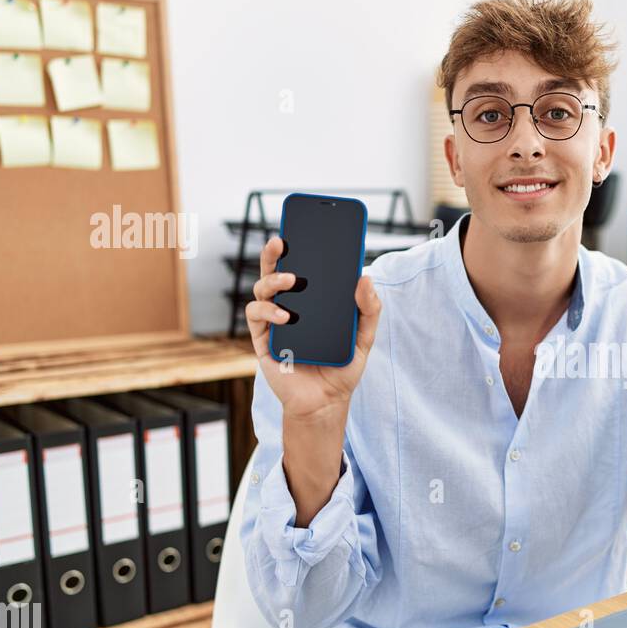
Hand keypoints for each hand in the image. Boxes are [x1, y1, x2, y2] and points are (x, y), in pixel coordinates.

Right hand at [245, 236, 380, 420]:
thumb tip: (365, 277)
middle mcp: (289, 304)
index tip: (305, 226)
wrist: (325, 401)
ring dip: (274, 279)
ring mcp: (273, 321)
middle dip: (275, 252)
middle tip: (282, 239)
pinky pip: (257, 316)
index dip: (301, 246)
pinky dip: (269, 311)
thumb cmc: (341, 367)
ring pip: (262, 288)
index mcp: (312, 300)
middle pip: (276, 270)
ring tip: (292, 280)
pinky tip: (285, 316)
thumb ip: (369, 309)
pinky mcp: (263, 339)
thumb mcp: (364, 337)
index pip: (305, 267)